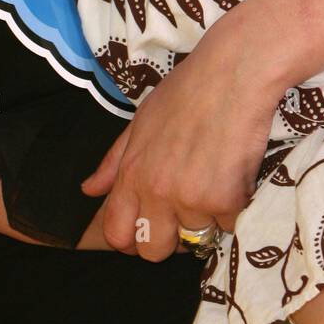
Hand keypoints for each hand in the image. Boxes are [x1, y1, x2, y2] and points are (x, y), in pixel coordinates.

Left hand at [81, 11, 282, 261]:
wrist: (233, 72)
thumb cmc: (187, 90)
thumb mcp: (140, 120)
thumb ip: (113, 162)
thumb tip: (88, 190)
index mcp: (132, 173)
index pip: (116, 233)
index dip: (131, 239)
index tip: (149, 227)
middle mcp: (156, 191)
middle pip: (153, 251)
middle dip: (170, 239)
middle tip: (187, 211)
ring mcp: (190, 198)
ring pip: (197, 238)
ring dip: (208, 217)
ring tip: (215, 179)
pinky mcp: (225, 199)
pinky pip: (230, 225)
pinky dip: (235, 206)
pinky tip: (235, 174)